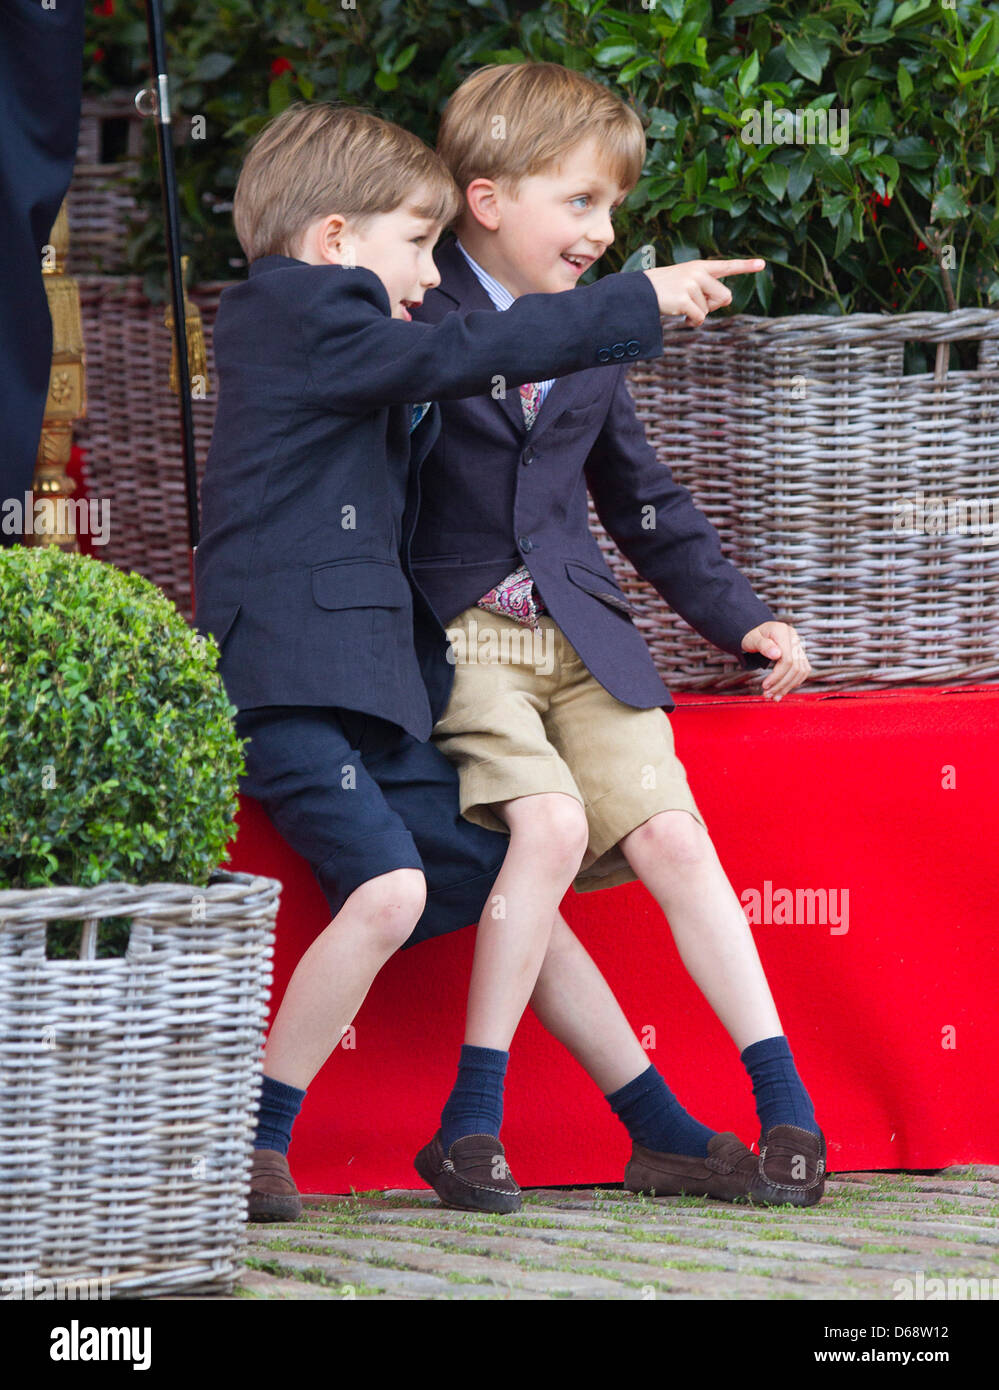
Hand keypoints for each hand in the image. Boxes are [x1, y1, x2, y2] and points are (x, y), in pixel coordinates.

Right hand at [643, 258, 764, 326]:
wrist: (641, 292)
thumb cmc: (665, 290)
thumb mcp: (687, 283)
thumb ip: (706, 289)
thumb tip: (726, 300)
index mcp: (701, 267)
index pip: (727, 266)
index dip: (745, 266)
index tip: (762, 264)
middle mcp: (698, 272)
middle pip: (724, 297)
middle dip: (712, 306)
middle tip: (695, 304)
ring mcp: (691, 284)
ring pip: (710, 309)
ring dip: (698, 314)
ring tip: (682, 307)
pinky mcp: (685, 298)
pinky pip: (700, 317)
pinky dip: (693, 322)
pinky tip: (683, 318)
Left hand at [741, 621, 810, 700]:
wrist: (756, 633)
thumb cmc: (751, 636)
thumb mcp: (751, 639)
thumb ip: (763, 645)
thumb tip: (777, 654)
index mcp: (782, 632)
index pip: (788, 659)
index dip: (777, 676)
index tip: (765, 686)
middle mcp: (794, 638)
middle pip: (795, 667)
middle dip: (782, 684)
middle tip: (767, 695)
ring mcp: (798, 646)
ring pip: (801, 671)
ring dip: (788, 686)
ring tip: (775, 696)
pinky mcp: (800, 654)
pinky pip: (803, 670)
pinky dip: (794, 682)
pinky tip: (783, 690)